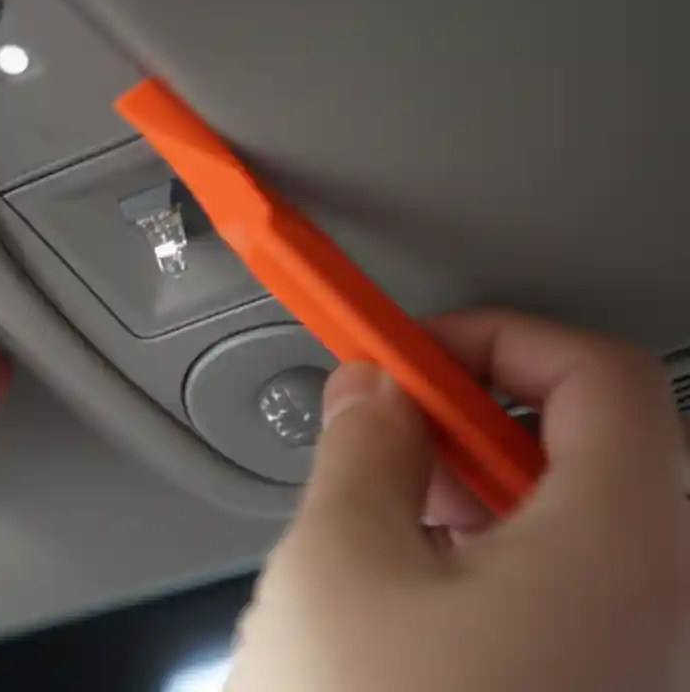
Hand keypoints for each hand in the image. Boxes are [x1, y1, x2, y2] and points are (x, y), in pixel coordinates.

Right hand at [228, 310, 689, 691]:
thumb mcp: (339, 564)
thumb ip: (362, 447)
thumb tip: (372, 393)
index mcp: (622, 549)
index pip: (600, 375)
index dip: (498, 336)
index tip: (417, 348)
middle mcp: (664, 605)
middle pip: (603, 446)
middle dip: (481, 420)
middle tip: (395, 427)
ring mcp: (642, 660)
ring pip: (586, 523)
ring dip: (486, 492)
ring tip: (392, 514)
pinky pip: (575, 591)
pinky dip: (501, 561)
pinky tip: (419, 592)